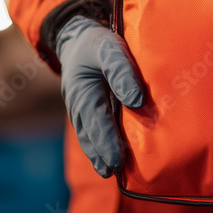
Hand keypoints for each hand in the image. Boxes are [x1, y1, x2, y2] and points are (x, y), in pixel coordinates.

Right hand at [56, 15, 143, 176]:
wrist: (79, 40)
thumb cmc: (98, 44)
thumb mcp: (110, 49)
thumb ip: (121, 72)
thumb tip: (136, 102)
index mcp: (82, 90)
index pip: (96, 119)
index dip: (106, 141)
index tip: (116, 161)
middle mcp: (76, 103)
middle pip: (89, 132)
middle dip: (102, 153)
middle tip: (115, 173)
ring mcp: (78, 108)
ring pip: (87, 135)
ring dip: (98, 154)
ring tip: (110, 172)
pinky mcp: (85, 110)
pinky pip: (89, 131)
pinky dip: (97, 146)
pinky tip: (107, 159)